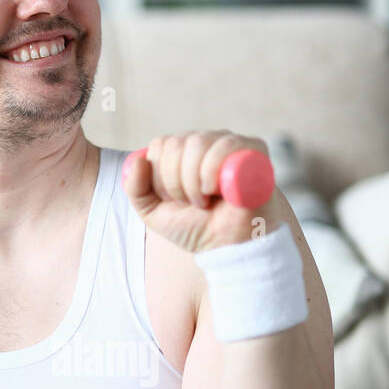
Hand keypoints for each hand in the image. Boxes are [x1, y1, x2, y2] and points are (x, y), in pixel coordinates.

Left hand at [122, 130, 279, 253]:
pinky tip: (216, 191)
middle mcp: (204, 141)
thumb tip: (137, 159)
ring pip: (197, 143)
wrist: (231, 247)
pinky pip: (226, 145)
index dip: (160, 177)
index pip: (160, 144)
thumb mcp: (152, 212)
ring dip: (194, 182)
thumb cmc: (196, 227)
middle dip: (175, 182)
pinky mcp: (253, 149)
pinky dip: (213, 171)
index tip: (173, 200)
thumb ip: (135, 188)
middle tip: (191, 204)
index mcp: (181, 151)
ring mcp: (228, 143)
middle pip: (175, 144)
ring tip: (205, 201)